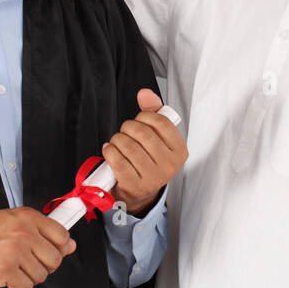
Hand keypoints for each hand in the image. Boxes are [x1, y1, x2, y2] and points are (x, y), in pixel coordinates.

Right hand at [0, 207, 76, 287]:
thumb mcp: (16, 220)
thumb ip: (44, 231)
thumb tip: (70, 246)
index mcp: (29, 218)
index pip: (62, 236)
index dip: (60, 247)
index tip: (52, 250)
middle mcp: (24, 234)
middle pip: (55, 259)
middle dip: (45, 265)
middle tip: (31, 262)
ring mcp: (15, 253)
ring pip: (41, 275)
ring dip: (30, 276)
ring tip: (16, 267)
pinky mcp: (5, 271)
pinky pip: (26, 287)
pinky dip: (19, 285)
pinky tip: (9, 275)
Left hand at [102, 89, 188, 216]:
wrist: (139, 193)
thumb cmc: (148, 160)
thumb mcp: (156, 137)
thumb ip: (153, 111)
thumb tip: (145, 93)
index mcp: (179, 150)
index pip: (160, 122)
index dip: (144, 116)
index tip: (139, 121)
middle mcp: (169, 165)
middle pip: (143, 133)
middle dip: (128, 127)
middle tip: (125, 132)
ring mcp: (153, 177)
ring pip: (128, 145)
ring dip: (117, 140)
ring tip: (117, 142)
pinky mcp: (135, 185)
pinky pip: (117, 160)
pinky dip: (109, 151)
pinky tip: (110, 151)